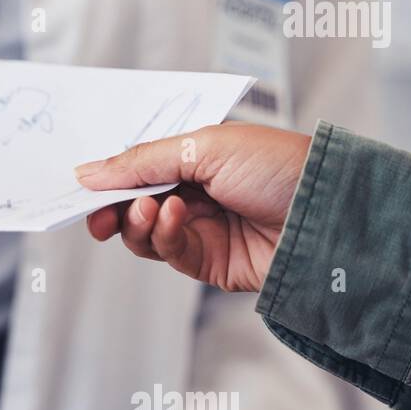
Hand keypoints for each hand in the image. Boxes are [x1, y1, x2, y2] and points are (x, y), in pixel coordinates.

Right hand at [74, 123, 309, 291]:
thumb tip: (88, 172)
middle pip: (134, 205)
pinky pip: (170, 254)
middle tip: (97, 213)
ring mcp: (203, 229)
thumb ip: (142, 161)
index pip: (139, 169)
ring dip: (139, 222)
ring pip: (145, 235)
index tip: (81, 187)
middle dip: (114, 208)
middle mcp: (197, 193)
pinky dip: (164, 237)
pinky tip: (176, 218)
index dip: (109, 180)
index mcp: (196, 157)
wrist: (329, 212)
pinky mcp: (211, 263)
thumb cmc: (279, 165)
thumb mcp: (203, 146)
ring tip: (150, 210)